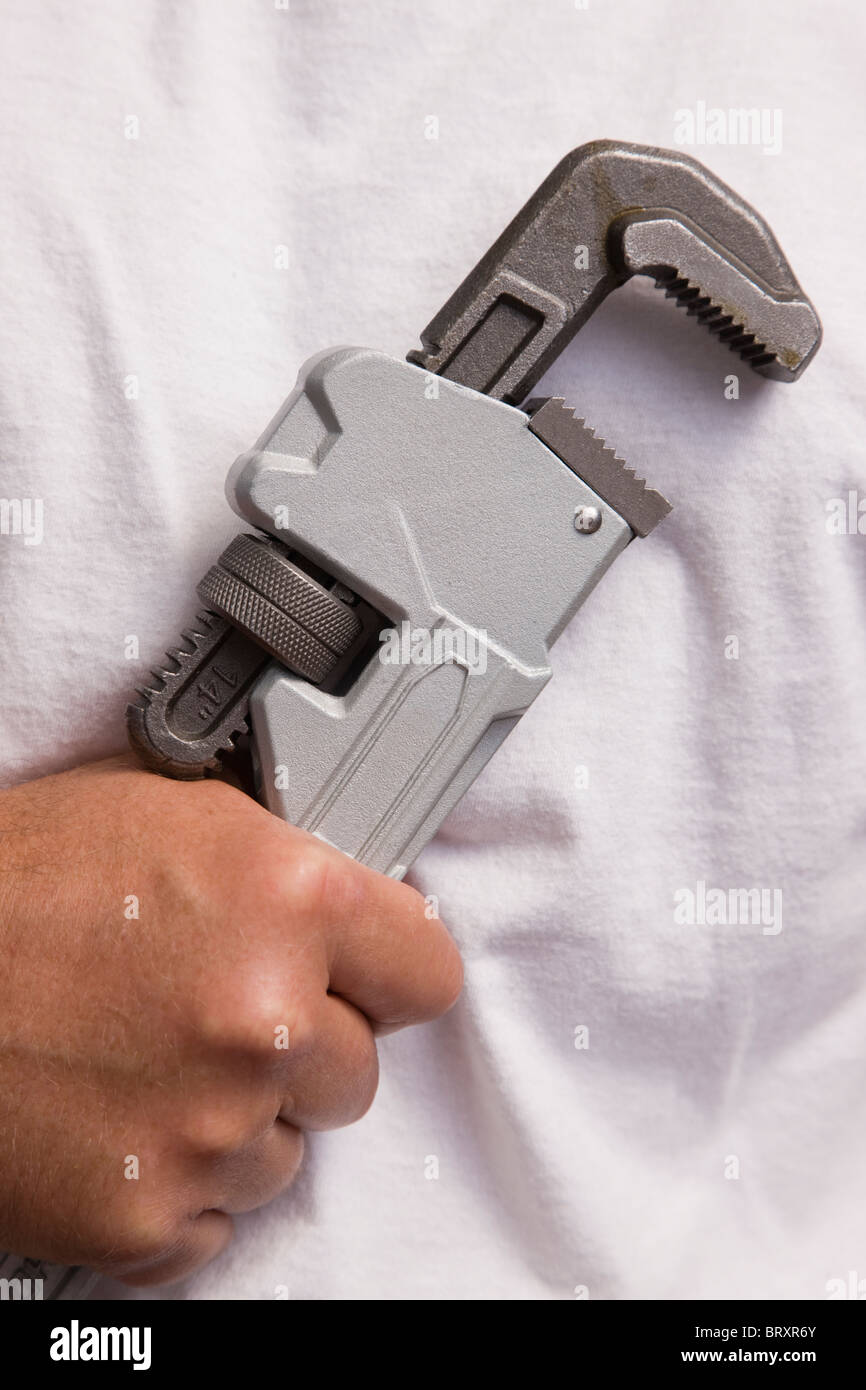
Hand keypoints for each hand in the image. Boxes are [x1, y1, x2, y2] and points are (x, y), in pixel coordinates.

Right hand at [0, 756, 461, 1284]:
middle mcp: (264, 1019)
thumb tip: (348, 897)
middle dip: (302, 1050)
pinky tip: (120, 1123)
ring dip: (236, 1118)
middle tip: (216, 1015)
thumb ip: (280, 862)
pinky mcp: (146, 1215)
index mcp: (286, 901)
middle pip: (358, 1072)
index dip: (391, 973)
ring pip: (286, 1151)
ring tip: (148, 1063)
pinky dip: (176, 1185)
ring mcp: (208, 1127)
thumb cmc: (11, 885)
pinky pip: (215, 1220)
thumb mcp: (166, 815)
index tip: (366, 980)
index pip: (428, 970)